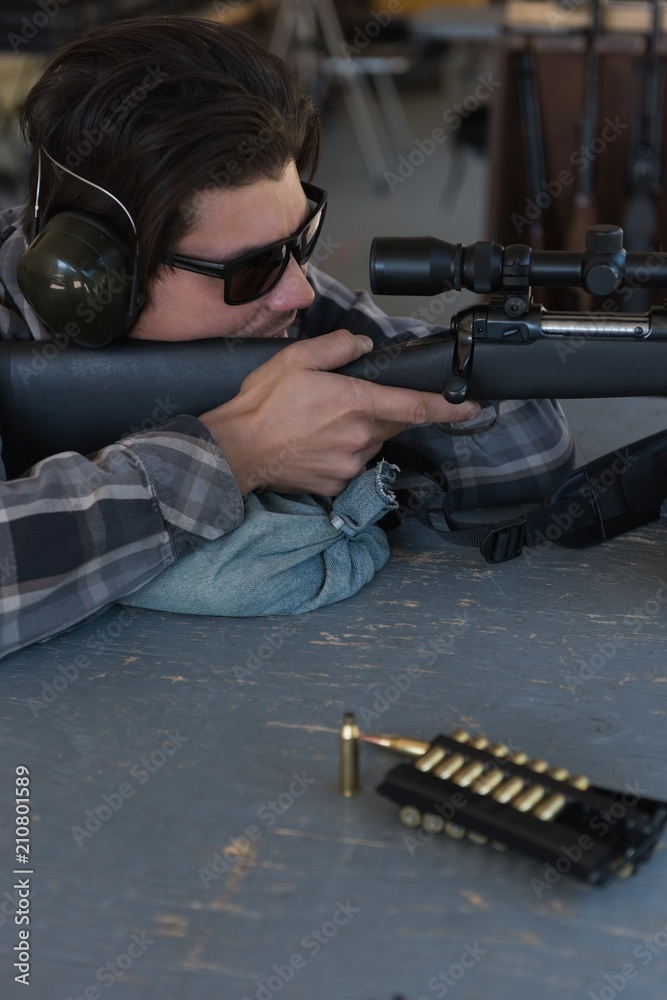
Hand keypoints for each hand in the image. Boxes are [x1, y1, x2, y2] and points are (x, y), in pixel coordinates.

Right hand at [199, 329, 479, 495]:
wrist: (236, 451)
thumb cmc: (262, 404)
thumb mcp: (297, 358)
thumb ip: (338, 348)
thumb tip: (363, 346)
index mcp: (356, 403)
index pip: (417, 407)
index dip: (450, 408)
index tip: (473, 407)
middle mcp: (360, 437)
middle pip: (392, 423)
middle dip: (381, 410)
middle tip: (344, 404)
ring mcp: (349, 465)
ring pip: (371, 444)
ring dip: (358, 432)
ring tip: (318, 424)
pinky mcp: (336, 484)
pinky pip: (351, 465)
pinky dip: (341, 454)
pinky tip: (313, 445)